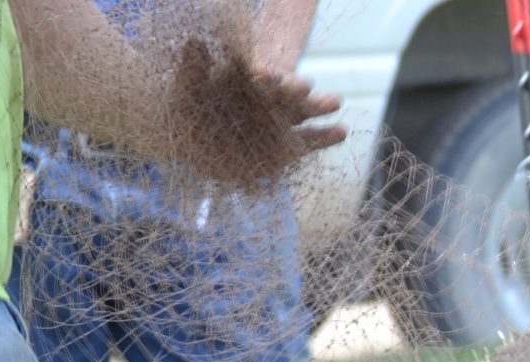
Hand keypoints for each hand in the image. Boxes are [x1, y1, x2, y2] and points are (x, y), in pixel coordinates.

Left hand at [168, 40, 345, 183]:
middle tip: (305, 87)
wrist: (195, 141)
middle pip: (286, 93)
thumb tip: (195, 44)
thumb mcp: (188, 87)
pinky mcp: (288, 148)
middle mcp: (267, 101)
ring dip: (319, 106)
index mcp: (245, 83)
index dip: (264, 75)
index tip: (266, 74)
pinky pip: (310, 141)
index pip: (259, 76)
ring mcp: (280, 123)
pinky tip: (342, 131)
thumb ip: (194, 69)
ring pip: (303, 113)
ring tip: (335, 101)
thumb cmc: (190, 108)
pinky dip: (326, 137)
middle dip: (296, 89)